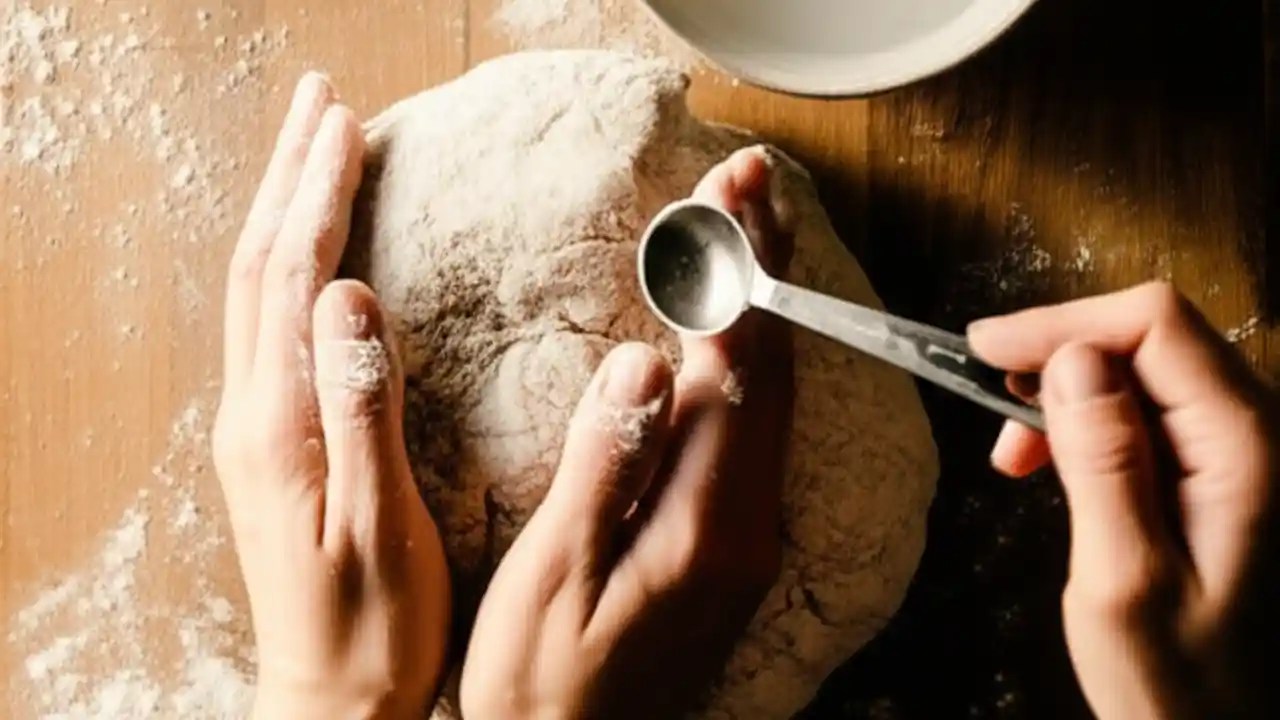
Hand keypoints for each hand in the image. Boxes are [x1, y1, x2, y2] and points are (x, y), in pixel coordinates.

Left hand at [212, 74, 449, 718]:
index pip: (291, 278)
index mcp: (278, 423)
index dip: (317, 195)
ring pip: (260, 291)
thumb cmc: (370, 621)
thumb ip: (359, 406)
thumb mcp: (374, 519)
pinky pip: (274, 325)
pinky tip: (317, 254)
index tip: (346, 125)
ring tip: (316, 153)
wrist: (329, 692)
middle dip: (290, 177)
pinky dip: (291, 264)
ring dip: (284, 212)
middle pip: (261, 267)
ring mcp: (257, 427)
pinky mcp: (274, 441)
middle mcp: (254, 413)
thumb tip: (350, 295)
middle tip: (323, 107)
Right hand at [459, 147, 795, 719]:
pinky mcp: (731, 541)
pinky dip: (750, 357)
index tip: (729, 197)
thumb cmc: (543, 676)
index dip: (735, 277)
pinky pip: (757, 427)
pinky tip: (736, 325)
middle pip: (772, 372)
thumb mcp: (555, 576)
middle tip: (750, 182)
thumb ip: (605, 468)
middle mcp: (745, 524)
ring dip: (763, 305)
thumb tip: (645, 364)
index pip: (735, 373)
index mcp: (704, 526)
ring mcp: (746, 534)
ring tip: (749, 225)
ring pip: (772, 396)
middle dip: (764, 269)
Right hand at [970, 283, 1277, 718]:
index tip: (984, 350)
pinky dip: (1090, 424)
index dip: (1062, 324)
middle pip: (1153, 339)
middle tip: (987, 400)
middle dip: (1060, 356)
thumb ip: (1104, 463)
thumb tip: (1071, 361)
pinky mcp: (1223, 475)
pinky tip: (1052, 463)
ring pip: (1147, 373)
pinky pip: (1153, 415)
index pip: (1156, 327)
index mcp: (1247, 450)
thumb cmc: (1182, 687)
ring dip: (1068, 393)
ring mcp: (1244, 454)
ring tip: (1015, 453)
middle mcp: (1259, 434)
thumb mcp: (1122, 582)